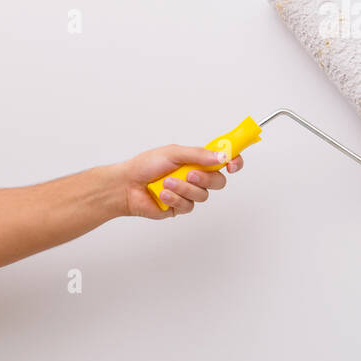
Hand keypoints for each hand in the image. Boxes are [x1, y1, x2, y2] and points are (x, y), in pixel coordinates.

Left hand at [120, 144, 244, 219]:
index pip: (223, 160)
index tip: (232, 163)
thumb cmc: (146, 165)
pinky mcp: (179, 208)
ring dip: (184, 188)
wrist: (127, 185)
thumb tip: (223, 155)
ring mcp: (188, 193)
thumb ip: (198, 154)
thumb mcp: (173, 153)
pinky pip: (188, 206)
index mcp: (196, 160)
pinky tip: (162, 194)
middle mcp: (195, 177)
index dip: (233, 162)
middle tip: (190, 174)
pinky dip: (174, 199)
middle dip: (205, 178)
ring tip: (166, 182)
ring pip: (202, 195)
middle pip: (218, 181)